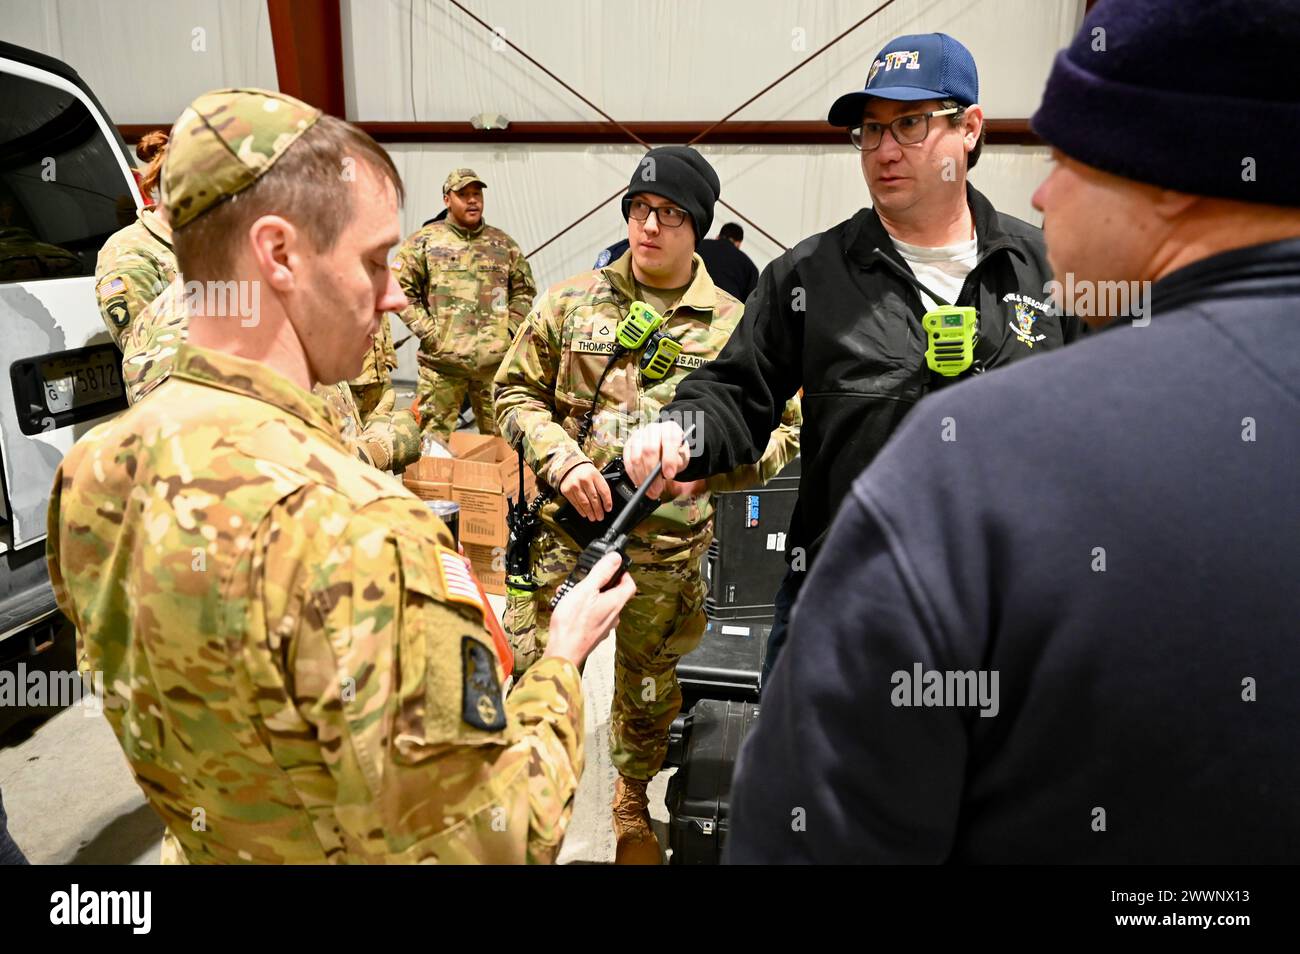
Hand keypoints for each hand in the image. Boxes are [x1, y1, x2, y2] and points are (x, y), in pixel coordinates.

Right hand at [546, 552, 636, 666]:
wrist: (563, 651)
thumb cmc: (573, 623)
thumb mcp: (585, 589)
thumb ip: (602, 573)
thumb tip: (616, 559)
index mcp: (616, 602)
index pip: (630, 584)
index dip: (622, 573)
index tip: (611, 568)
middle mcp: (614, 615)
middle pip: (613, 593)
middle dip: (598, 584)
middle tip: (584, 581)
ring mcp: (604, 626)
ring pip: (600, 604)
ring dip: (587, 596)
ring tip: (570, 594)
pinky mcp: (594, 633)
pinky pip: (592, 615)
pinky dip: (583, 608)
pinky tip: (568, 608)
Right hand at [560, 462, 612, 520]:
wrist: (569, 466)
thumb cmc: (585, 472)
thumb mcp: (595, 474)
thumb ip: (600, 486)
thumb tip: (606, 502)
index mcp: (594, 475)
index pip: (603, 490)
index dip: (607, 502)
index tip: (608, 509)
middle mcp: (584, 480)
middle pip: (594, 498)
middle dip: (598, 510)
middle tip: (600, 517)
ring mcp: (575, 486)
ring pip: (585, 503)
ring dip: (590, 512)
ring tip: (593, 517)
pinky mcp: (567, 491)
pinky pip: (575, 503)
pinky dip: (581, 510)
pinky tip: (585, 514)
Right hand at [623, 422, 691, 499]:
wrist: (666, 449)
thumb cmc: (674, 452)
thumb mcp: (682, 457)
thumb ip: (677, 462)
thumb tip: (667, 472)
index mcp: (670, 428)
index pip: (669, 440)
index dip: (669, 459)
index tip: (669, 475)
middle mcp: (653, 429)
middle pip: (649, 449)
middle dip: (653, 473)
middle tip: (657, 488)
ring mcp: (639, 435)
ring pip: (636, 457)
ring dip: (642, 477)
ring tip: (650, 490)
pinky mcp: (629, 444)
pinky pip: (628, 461)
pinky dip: (633, 475)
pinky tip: (640, 484)